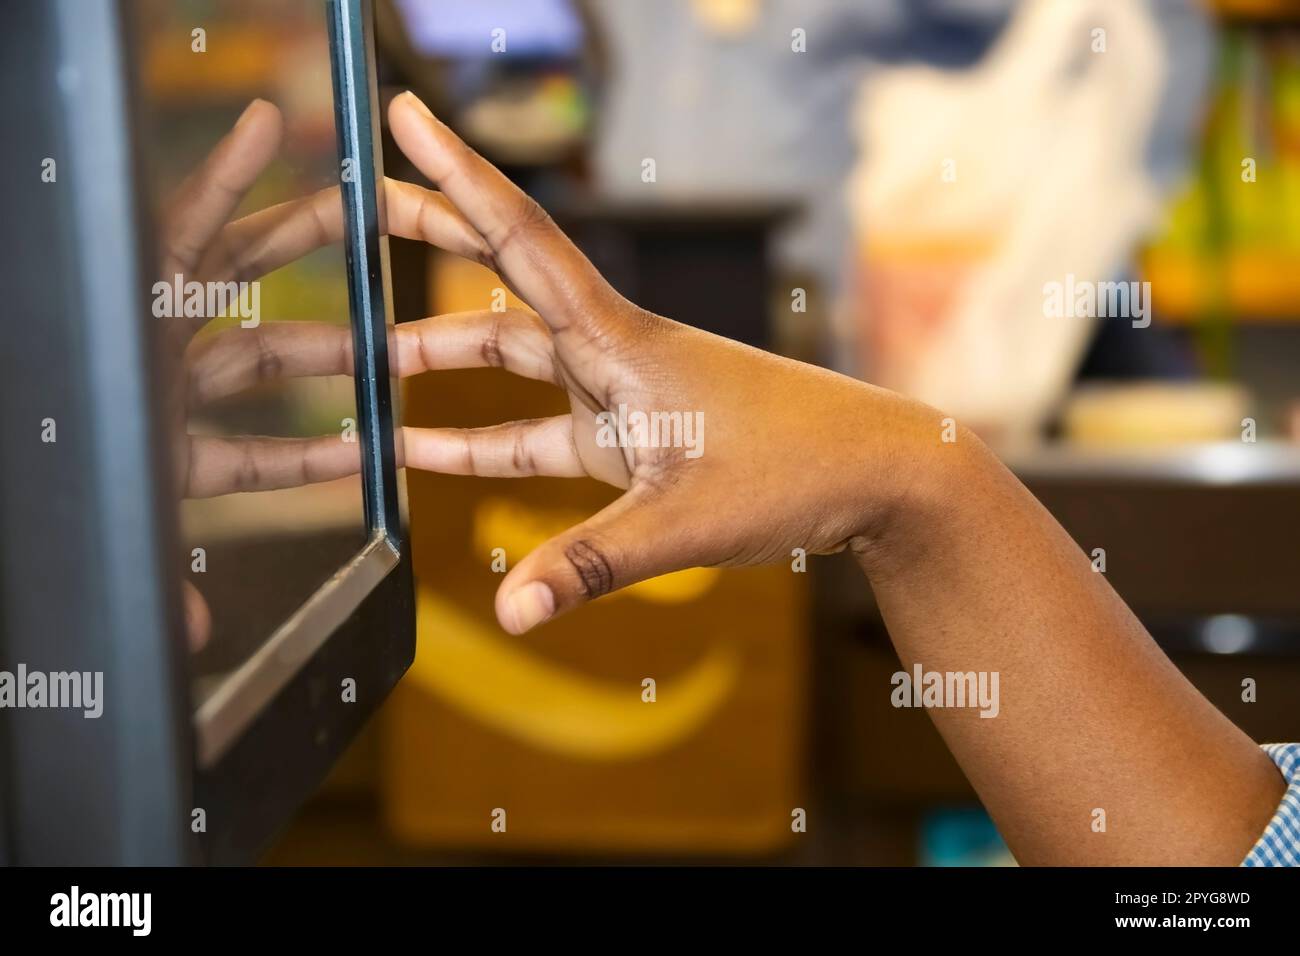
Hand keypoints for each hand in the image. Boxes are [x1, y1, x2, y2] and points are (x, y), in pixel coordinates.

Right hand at [383, 92, 948, 634]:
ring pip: (510, 355)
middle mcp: (612, 350)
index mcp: (621, 341)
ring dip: (438, 355)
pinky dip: (480, 438)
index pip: (519, 241)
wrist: (876, 473)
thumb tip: (509, 614)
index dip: (456, 176)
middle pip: (500, 280)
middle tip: (356, 209)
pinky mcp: (630, 435)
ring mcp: (619, 391)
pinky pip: (536, 430)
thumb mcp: (686, 522)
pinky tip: (423, 449)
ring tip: (361, 357)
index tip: (404, 117)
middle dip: (428, 239)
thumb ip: (590, 565)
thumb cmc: (797, 472)